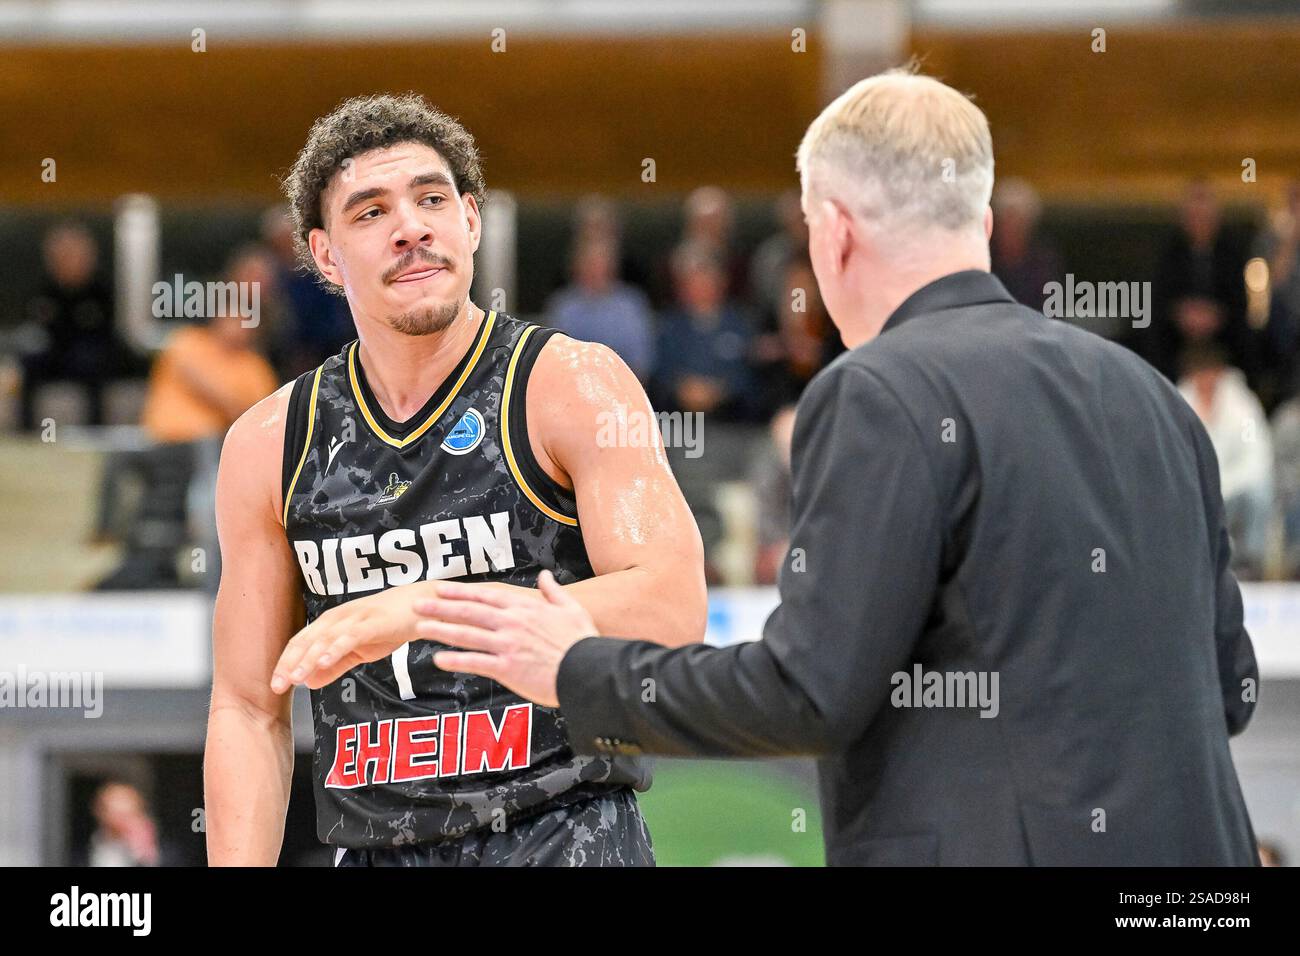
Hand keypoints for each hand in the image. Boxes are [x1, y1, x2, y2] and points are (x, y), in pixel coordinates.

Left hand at [270, 585, 422, 692]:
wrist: (422, 605)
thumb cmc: (389, 625)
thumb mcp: (358, 650)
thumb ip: (335, 666)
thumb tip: (309, 683)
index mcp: (331, 623)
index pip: (301, 643)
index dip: (285, 663)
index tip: (276, 686)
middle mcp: (338, 618)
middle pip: (307, 640)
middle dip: (290, 663)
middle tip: (278, 685)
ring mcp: (356, 618)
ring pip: (325, 638)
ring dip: (308, 658)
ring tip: (296, 677)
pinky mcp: (374, 622)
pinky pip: (351, 635)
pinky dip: (336, 648)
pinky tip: (326, 662)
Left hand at [413, 570, 596, 708]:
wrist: (588, 670)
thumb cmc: (583, 641)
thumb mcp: (572, 608)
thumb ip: (553, 591)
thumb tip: (544, 576)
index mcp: (525, 608)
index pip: (486, 596)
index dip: (461, 593)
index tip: (441, 589)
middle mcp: (512, 623)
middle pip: (469, 612)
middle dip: (441, 607)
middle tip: (417, 604)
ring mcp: (507, 645)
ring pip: (467, 635)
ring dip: (441, 630)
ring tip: (419, 627)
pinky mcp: (508, 669)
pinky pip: (475, 663)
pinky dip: (456, 660)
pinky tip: (438, 659)